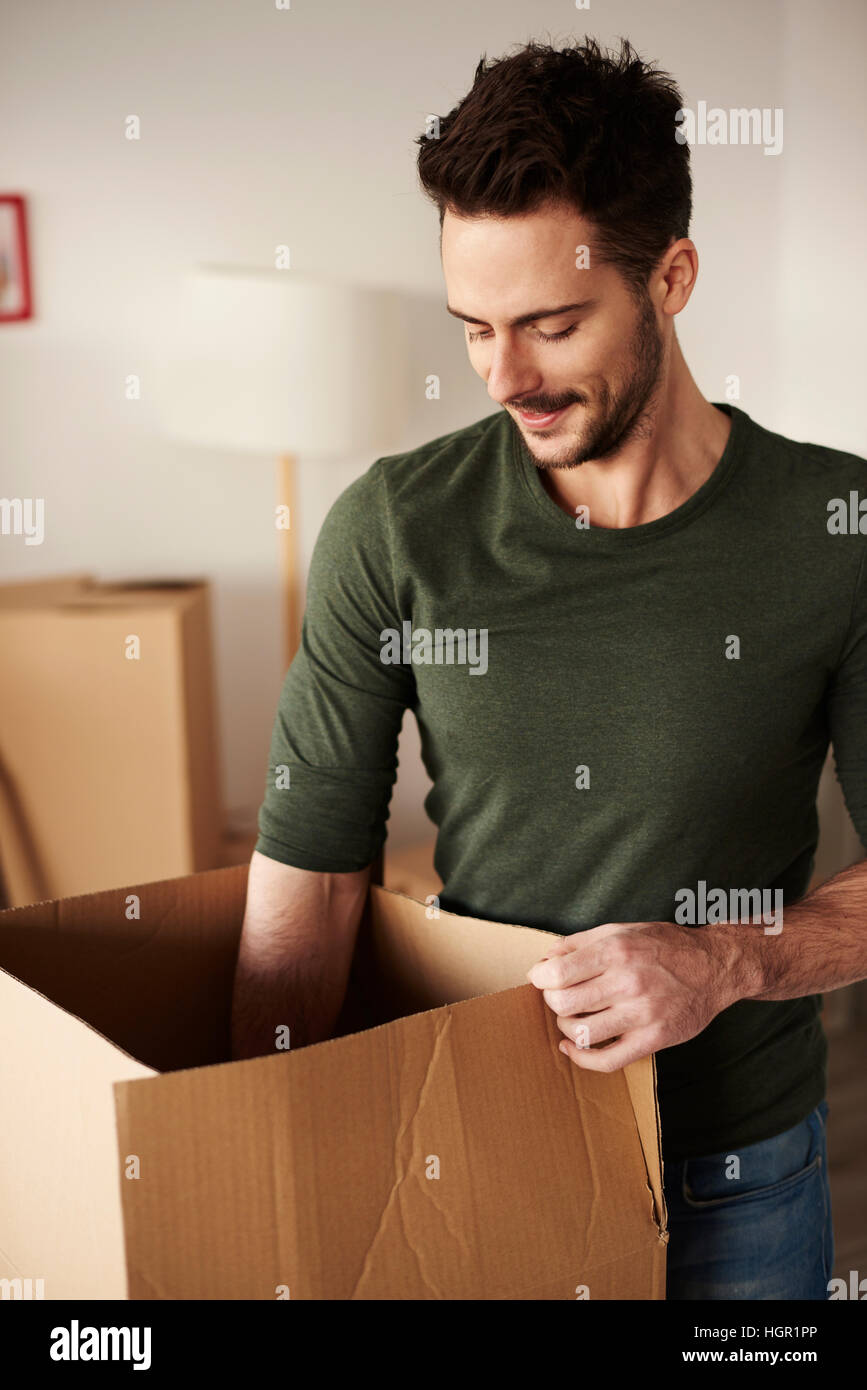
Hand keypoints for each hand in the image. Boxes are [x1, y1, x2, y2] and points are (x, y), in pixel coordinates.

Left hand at [525, 919, 743, 1071]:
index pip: (557, 973)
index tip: (541, 979)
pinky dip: (581, 1058)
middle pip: (564, 1004)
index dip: (539, 978)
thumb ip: (578, 943)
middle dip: (552, 1001)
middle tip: (559, 997)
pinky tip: (572, 1047)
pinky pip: (607, 1060)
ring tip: (572, 1017)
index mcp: (616, 951)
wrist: (716, 966)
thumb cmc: (666, 945)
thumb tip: (543, 960)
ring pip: (582, 1033)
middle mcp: (628, 982)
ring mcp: (642, 1014)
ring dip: (566, 1027)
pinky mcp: (653, 1039)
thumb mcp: (621, 930)